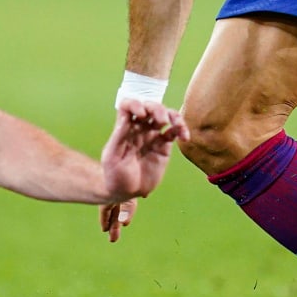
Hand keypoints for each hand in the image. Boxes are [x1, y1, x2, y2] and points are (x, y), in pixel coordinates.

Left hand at [99, 99, 188, 241]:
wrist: (126, 192)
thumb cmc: (114, 174)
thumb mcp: (111, 157)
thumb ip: (118, 137)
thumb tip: (126, 118)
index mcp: (124, 127)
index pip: (128, 106)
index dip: (135, 104)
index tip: (142, 114)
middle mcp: (139, 128)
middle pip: (149, 107)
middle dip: (157, 108)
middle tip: (162, 121)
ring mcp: (152, 136)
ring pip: (165, 116)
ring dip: (172, 115)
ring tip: (176, 124)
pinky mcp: (164, 146)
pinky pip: (174, 132)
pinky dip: (181, 130)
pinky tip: (184, 137)